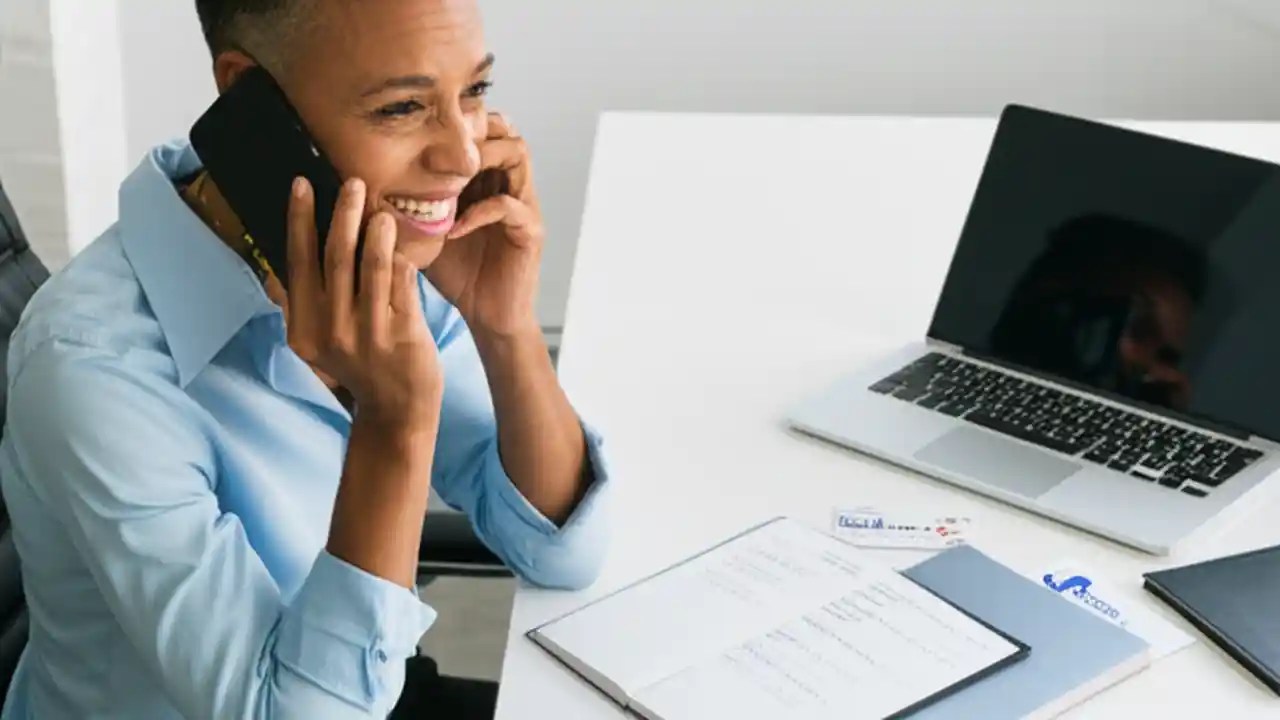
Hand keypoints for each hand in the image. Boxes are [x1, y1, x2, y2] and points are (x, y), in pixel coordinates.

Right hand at [287, 176, 441, 426]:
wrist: (397, 410)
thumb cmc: (360, 367)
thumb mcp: (318, 343)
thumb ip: (301, 307)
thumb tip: (276, 267)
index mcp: (303, 329)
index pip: (297, 263)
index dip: (299, 220)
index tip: (302, 184)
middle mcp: (331, 330)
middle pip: (334, 257)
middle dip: (342, 214)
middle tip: (352, 184)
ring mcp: (368, 333)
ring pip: (370, 266)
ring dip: (375, 231)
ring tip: (381, 211)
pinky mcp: (402, 334)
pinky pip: (400, 283)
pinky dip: (400, 261)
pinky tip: (403, 248)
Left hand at [427, 112, 542, 337]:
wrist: (488, 317)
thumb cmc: (458, 275)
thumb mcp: (424, 232)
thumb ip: (405, 205)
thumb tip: (355, 188)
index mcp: (486, 179)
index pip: (482, 128)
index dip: (457, 122)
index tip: (419, 136)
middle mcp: (509, 184)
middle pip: (505, 128)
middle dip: (473, 131)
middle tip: (438, 151)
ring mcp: (524, 205)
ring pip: (517, 152)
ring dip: (482, 158)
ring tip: (450, 180)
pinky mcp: (531, 231)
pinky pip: (510, 206)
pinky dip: (480, 212)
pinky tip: (454, 229)